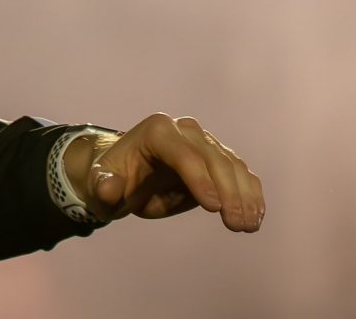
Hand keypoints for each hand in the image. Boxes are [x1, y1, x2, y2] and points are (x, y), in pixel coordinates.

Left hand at [67, 113, 264, 231]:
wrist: (128, 175)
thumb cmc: (113, 178)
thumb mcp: (99, 185)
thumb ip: (103, 185)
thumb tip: (109, 186)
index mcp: (157, 131)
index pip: (183, 153)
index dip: (199, 179)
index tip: (213, 208)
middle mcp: (184, 130)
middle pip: (214, 159)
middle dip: (228, 192)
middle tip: (236, 225)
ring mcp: (205, 142)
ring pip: (233, 165)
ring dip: (245, 196)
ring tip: (248, 225)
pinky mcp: (218, 159)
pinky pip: (241, 173)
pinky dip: (251, 194)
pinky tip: (256, 217)